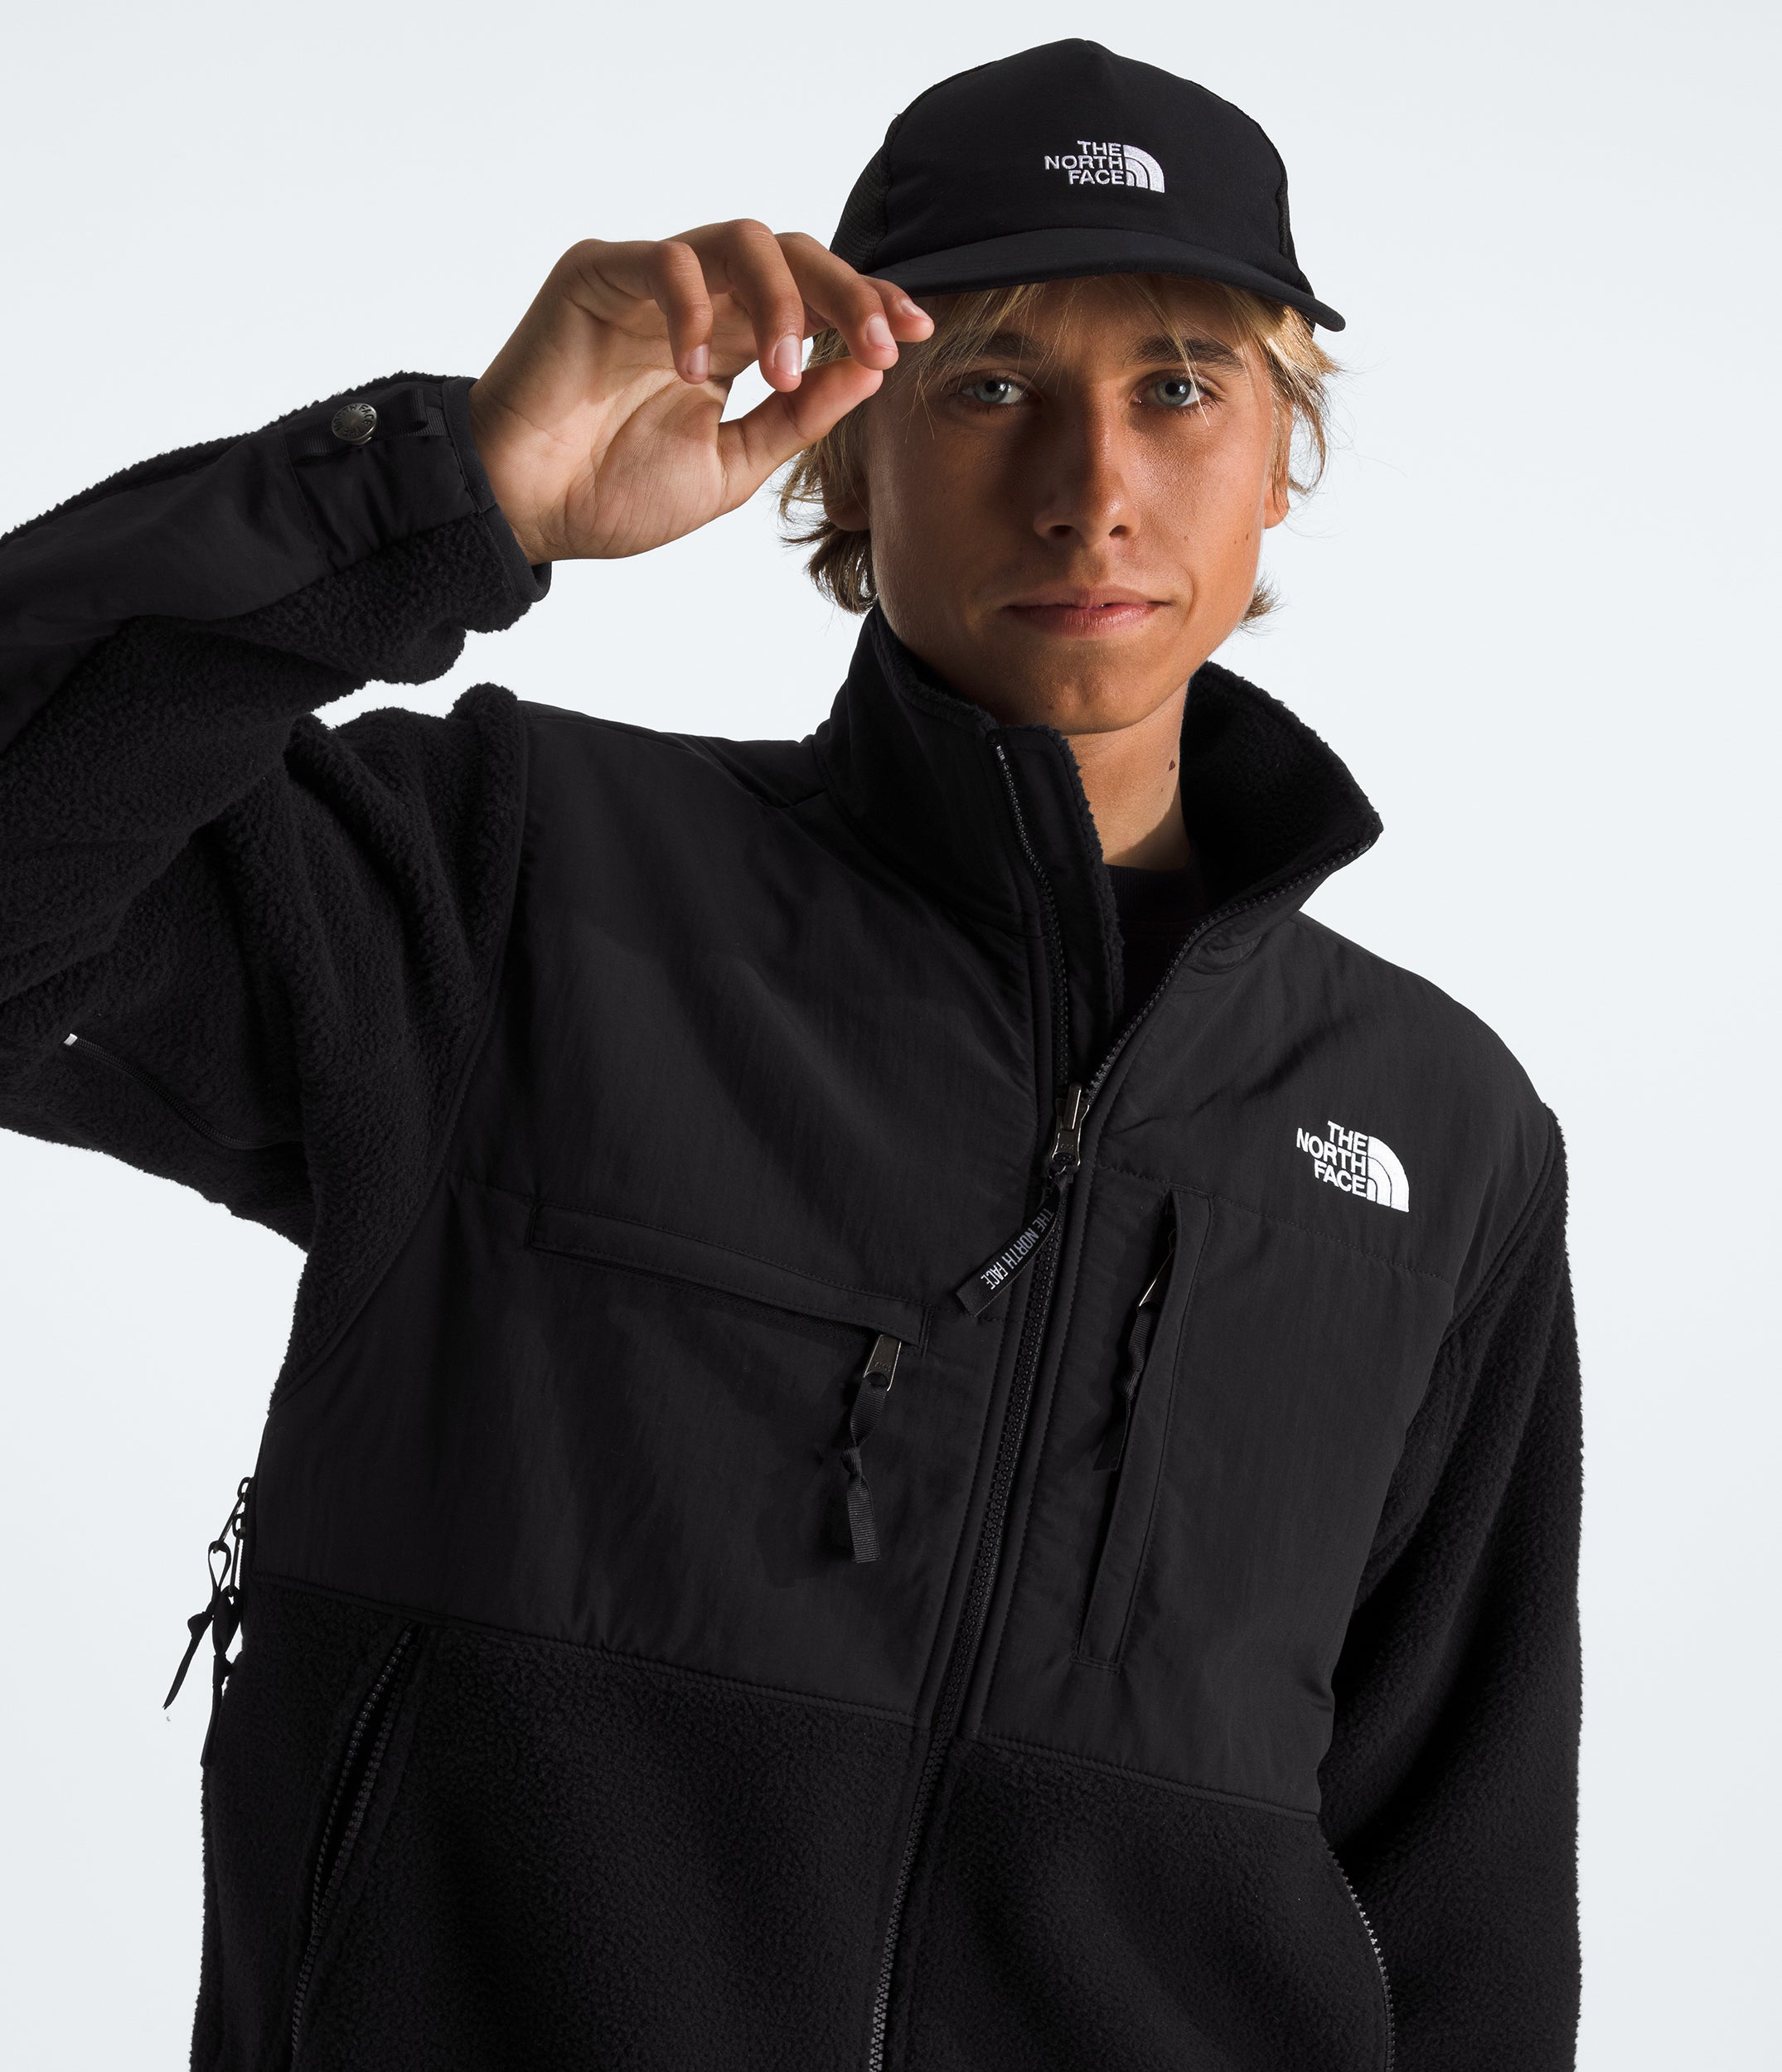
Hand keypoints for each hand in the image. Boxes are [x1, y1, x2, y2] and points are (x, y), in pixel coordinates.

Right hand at [466, 225, 933, 564]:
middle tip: (880, 340)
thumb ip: (797, 419)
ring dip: (780, 299)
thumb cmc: (613, 493)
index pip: (814, 300)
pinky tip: (694, 370)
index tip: (915, 332)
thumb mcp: (731, 468)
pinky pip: (666, 259)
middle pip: (793, 255)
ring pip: (740, 240)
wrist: (527, 511)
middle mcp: (699, 301)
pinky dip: (694, 307)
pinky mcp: (597, 273)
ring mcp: (648, 281)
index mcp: (732, 342)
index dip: (867, 305)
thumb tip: (869, 372)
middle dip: (847, 292)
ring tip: (781, 369)